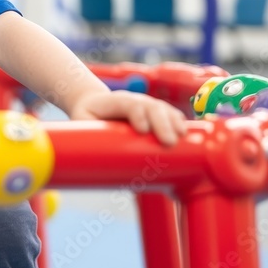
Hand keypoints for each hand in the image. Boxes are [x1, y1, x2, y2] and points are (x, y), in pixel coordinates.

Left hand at [68, 90, 186, 145]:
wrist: (92, 103)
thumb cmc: (86, 118)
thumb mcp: (81, 126)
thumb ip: (84, 139)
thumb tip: (86, 166)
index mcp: (112, 101)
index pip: (128, 103)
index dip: (137, 114)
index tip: (142, 130)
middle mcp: (132, 100)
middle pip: (150, 106)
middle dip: (161, 123)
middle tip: (168, 142)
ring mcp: (145, 104)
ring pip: (162, 109)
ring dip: (173, 122)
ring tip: (181, 137)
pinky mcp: (153, 113)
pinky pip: (169, 114)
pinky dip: (178, 122)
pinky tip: (186, 133)